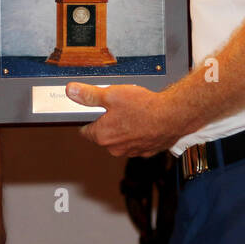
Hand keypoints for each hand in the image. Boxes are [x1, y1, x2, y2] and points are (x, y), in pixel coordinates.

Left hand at [66, 82, 183, 156]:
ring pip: (120, 139)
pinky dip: (138, 134)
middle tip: (117, 108)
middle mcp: (115, 148)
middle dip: (107, 123)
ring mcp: (131, 151)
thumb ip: (89, 95)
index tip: (93, 112)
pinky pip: (137, 142)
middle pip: (103, 135)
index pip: (84, 131)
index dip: (88, 119)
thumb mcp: (111, 94)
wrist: (173, 116)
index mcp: (102, 136)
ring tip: (133, 113)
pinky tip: (144, 121)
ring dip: (123, 129)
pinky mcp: (146, 151)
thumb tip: (72, 92)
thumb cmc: (145, 107)